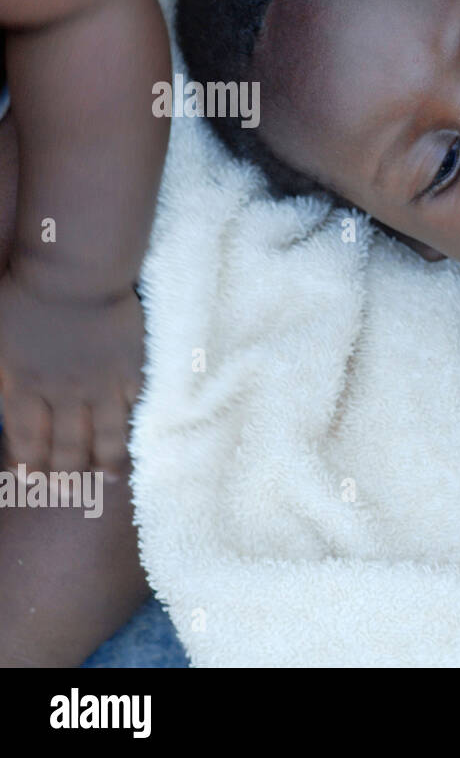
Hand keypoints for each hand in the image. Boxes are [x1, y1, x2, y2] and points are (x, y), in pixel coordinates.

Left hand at [0, 269, 141, 479]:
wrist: (73, 275)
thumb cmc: (25, 296)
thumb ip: (0, 371)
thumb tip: (3, 396)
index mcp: (23, 387)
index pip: (27, 440)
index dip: (29, 465)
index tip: (32, 482)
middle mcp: (62, 396)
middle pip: (66, 446)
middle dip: (66, 473)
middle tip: (71, 490)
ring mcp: (100, 386)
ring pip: (104, 437)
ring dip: (105, 462)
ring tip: (109, 479)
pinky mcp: (130, 372)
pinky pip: (134, 411)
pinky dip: (135, 431)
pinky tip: (139, 443)